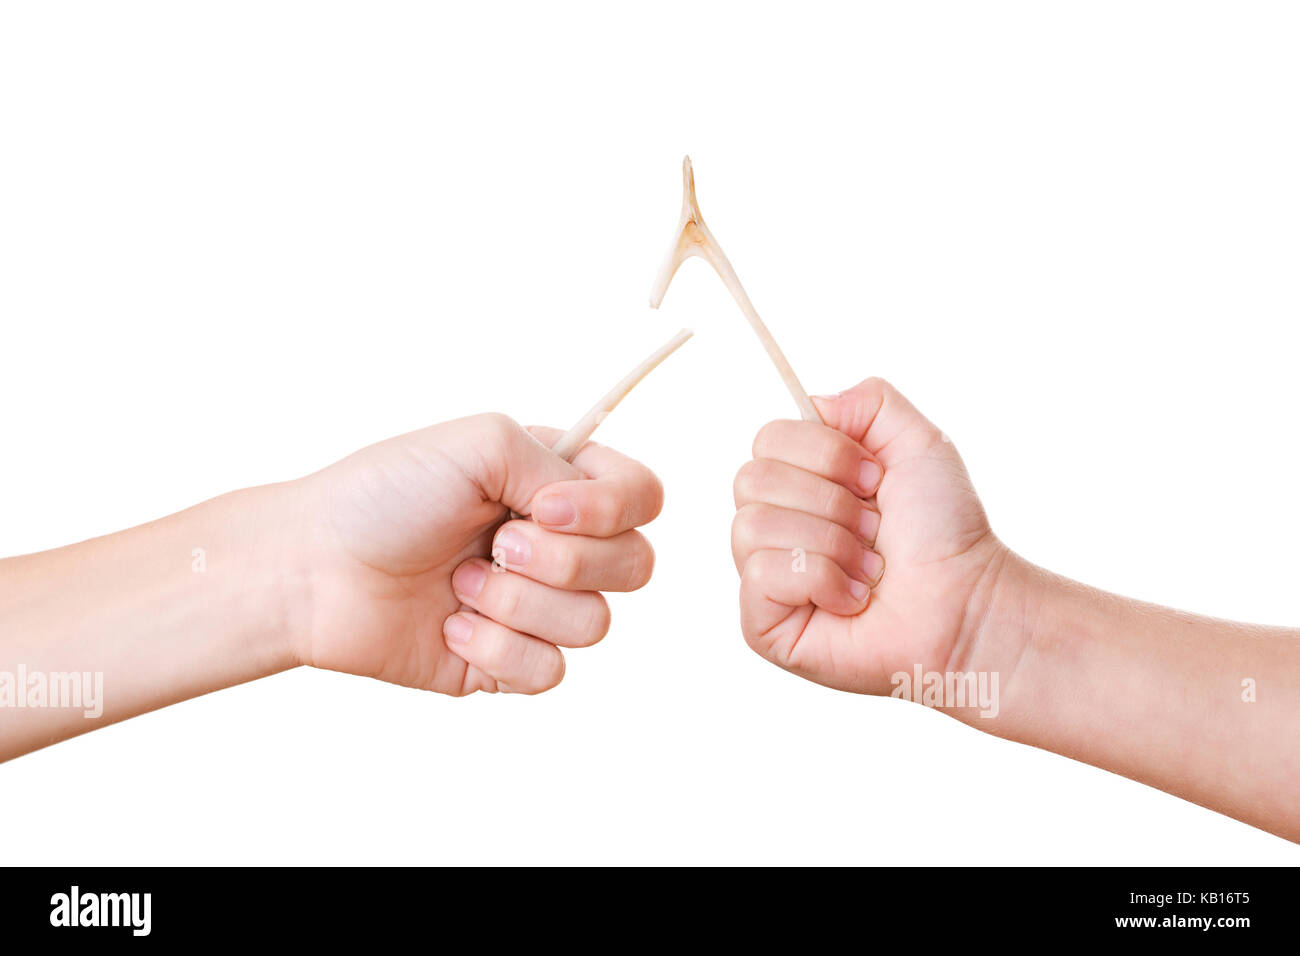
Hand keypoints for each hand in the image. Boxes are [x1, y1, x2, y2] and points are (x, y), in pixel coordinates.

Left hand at [297, 414, 661, 694]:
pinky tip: (449, 625)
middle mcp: (556, 545)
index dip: (611, 509)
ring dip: (517, 604)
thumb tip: (587, 521)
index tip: (540, 507)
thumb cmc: (383, 494)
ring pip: (594, 624)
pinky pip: (550, 671)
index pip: (643, 498)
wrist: (312, 569)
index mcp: (557, 485)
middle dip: (563, 560)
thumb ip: (559, 464)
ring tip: (460, 584)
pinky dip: (495, 648)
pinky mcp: (508, 663)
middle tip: (496, 543)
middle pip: (636, 566)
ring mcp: (535, 608)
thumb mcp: (481, 442)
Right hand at [731, 378, 1008, 694]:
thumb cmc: (944, 532)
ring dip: (831, 544)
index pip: (767, 439)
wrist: (967, 602)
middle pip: (752, 479)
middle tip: (874, 530)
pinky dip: (822, 582)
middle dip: (830, 502)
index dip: (825, 454)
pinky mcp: (761, 625)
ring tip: (868, 569)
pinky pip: (763, 576)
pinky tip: (852, 601)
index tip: (875, 479)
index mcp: (799, 482)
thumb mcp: (918, 442)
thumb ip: (869, 401)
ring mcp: (764, 578)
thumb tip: (812, 403)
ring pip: (754, 526)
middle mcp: (774, 526)